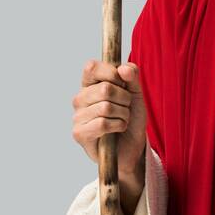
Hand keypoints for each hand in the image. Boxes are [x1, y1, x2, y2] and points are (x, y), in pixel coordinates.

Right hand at [71, 60, 147, 201]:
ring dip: (123, 115)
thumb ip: (132, 76)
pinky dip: (118, 126)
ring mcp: (78, 117)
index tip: (123, 83)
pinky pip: (102, 123)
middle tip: (125, 108)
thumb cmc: (131, 118)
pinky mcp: (79, 133)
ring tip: (122, 120)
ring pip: (106, 107)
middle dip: (124, 99)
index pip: (91, 67)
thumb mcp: (136, 93)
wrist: (134, 147)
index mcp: (89, 85)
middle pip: (105, 89)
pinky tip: (118, 130)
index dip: (111, 72)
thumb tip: (123, 68)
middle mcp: (80, 99)